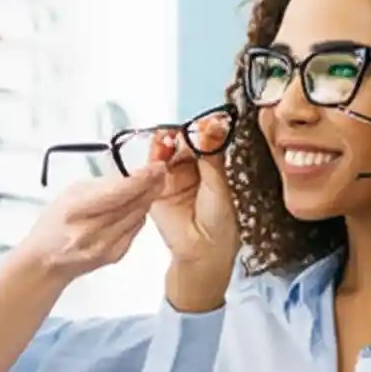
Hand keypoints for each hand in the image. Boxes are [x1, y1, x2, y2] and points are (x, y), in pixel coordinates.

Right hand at [16, 163, 166, 282]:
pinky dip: (138, 215)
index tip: (156, 167)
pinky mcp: (114, 256)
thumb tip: (132, 176)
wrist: (46, 261)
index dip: (141, 179)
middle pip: (132, 204)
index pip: (118, 192)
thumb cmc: (55, 224)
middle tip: (161, 171)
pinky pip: (135, 229)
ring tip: (154, 184)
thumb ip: (102, 185)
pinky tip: (138, 206)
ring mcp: (105, 246)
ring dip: (148, 199)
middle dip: (151, 185)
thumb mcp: (70, 194)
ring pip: (138, 216)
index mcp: (76, 210)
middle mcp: (91, 230)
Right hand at [147, 121, 239, 310]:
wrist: (200, 251)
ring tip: (172, 135)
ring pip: (167, 151)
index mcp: (210, 168)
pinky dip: (155, 153)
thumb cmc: (218, 224)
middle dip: (185, 133)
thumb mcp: (218, 185)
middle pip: (184, 142)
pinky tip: (160, 145)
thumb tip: (212, 128)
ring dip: (168, 139)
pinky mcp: (155, 187)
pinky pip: (152, 166)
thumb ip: (211, 156)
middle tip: (188, 128)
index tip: (207, 120)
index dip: (205, 130)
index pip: (204, 141)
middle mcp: (190, 170)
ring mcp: (171, 177)